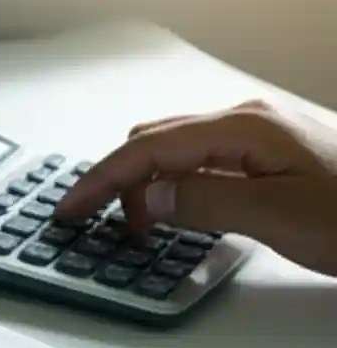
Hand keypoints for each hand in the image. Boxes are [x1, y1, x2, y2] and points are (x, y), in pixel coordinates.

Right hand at [55, 99, 336, 274]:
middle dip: (120, 180)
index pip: (147, 148)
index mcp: (243, 127)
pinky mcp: (273, 151)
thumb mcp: (277, 218)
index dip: (101, 179)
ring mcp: (261, 133)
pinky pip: (205, 160)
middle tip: (105, 224)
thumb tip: (147, 195)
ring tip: (145, 226)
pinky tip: (183, 210)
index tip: (70, 207)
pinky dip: (178, 183)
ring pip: (179, 149)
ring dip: (150, 183)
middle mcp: (248, 120)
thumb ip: (203, 202)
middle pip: (156, 140)